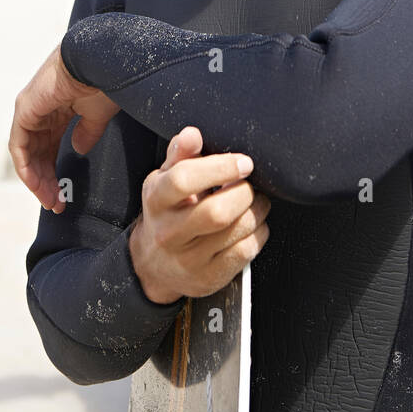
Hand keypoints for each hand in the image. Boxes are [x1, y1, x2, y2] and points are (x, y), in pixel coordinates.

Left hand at [9, 44, 120, 211]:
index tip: (63, 194)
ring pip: (26, 153)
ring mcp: (30, 109)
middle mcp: (41, 109)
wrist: (99, 59)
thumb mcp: (97, 114)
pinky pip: (19, 146)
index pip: (50, 145)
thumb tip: (78, 149)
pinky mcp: (25, 109)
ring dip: (37, 180)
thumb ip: (86, 132)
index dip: (56, 171)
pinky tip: (37, 184)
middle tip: (56, 203)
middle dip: (47, 181)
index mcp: (58, 108)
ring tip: (50, 199)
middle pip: (38, 153)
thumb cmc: (103, 78)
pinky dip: (26, 167)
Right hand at [128, 126, 270, 302]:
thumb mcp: (165, 179)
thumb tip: (192, 133)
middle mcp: (168, 232)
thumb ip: (180, 153)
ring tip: (256, 202)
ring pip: (237, 232)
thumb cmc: (168, 210)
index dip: (220, 167)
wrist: (152, 263)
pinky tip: (253, 225)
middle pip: (217, 212)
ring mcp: (188, 260)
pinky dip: (259, 233)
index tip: (243, 162)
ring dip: (257, 211)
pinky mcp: (208, 278)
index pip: (184, 180)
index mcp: (156, 200)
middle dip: (245, 193)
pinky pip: (245, 252)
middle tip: (251, 185)